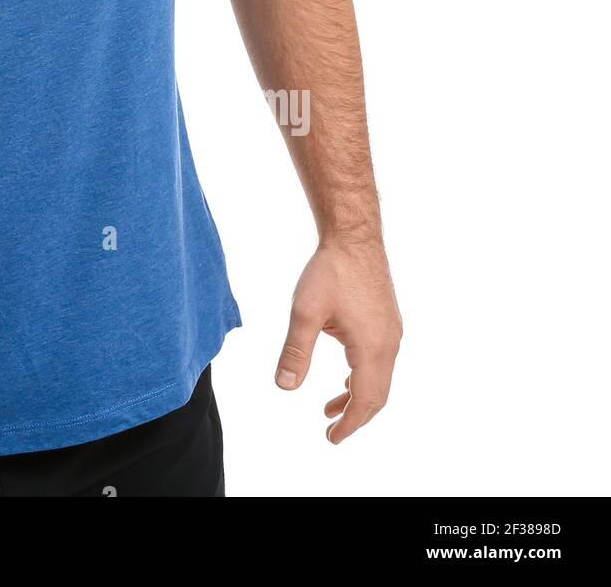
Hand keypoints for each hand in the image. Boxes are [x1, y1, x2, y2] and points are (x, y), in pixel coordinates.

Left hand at [275, 237, 402, 442]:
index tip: (331, 438)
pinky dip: (363, 377)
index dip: (349, 424)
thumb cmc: (330, 272)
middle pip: (377, 395)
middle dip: (355, 416)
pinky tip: (345, 377)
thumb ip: (296, 352)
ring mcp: (391, 332)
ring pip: (380, 378)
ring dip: (357, 396)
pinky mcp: (387, 321)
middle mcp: (389, 345)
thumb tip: (285, 387)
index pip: (366, 401)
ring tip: (330, 408)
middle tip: (331, 430)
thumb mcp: (305, 313)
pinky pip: (380, 361)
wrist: (354, 237)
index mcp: (373, 348)